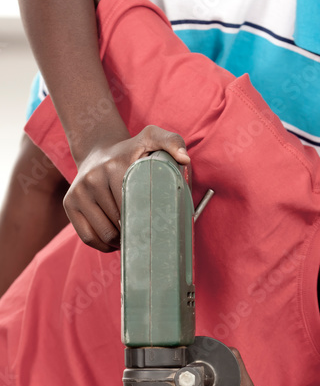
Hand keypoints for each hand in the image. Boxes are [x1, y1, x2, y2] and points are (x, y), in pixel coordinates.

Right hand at [63, 126, 189, 250]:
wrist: (98, 151)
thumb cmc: (131, 151)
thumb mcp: (152, 139)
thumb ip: (172, 142)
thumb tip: (185, 159)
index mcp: (114, 166)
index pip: (134, 207)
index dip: (146, 222)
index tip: (156, 226)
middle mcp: (92, 179)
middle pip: (119, 223)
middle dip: (135, 233)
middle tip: (147, 233)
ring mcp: (78, 192)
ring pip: (104, 234)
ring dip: (121, 242)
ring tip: (133, 237)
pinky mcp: (69, 203)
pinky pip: (87, 237)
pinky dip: (103, 246)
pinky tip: (116, 242)